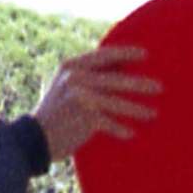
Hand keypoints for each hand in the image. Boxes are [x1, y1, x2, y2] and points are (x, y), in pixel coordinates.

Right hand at [35, 42, 157, 161]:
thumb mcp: (66, 86)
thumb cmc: (55, 113)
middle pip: (116, 79)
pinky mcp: (85, 116)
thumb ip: (87, 77)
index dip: (126, 53)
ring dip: (137, 109)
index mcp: (71, 67)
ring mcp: (81, 96)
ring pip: (117, 101)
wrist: (33, 138)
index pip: (104, 56)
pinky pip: (110, 123)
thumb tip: (121, 70)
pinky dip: (121, 129)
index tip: (145, 54)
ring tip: (153, 113)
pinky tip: (131, 133)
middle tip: (160, 86)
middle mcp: (76, 78)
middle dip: (140, 83)